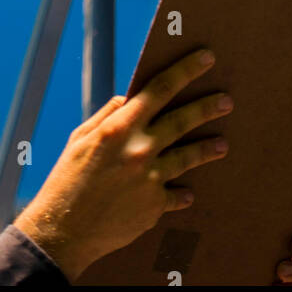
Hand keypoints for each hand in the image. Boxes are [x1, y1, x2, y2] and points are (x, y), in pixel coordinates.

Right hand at [15, 48, 231, 280]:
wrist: (64, 232)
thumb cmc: (67, 180)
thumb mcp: (80, 138)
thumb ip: (108, 115)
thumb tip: (130, 98)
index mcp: (119, 127)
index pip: (160, 89)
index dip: (185, 71)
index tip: (205, 58)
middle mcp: (140, 150)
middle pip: (183, 120)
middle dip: (208, 107)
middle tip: (226, 101)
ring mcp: (151, 180)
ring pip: (189, 156)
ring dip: (208, 148)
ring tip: (222, 144)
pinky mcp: (155, 207)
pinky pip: (176, 194)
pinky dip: (181, 193)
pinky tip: (187, 192)